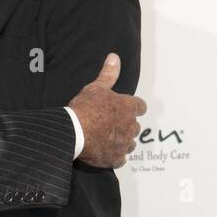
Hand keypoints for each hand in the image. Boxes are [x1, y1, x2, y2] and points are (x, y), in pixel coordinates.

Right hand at [68, 54, 145, 168]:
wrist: (75, 131)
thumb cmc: (85, 108)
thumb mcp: (96, 87)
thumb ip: (108, 74)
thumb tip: (114, 58)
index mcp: (128, 108)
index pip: (140, 107)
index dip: (133, 108)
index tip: (124, 109)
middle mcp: (131, 126)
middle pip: (135, 127)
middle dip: (125, 126)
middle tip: (109, 124)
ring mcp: (124, 144)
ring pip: (129, 144)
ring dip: (121, 142)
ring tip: (106, 139)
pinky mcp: (115, 158)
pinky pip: (120, 159)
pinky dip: (114, 156)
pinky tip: (104, 152)